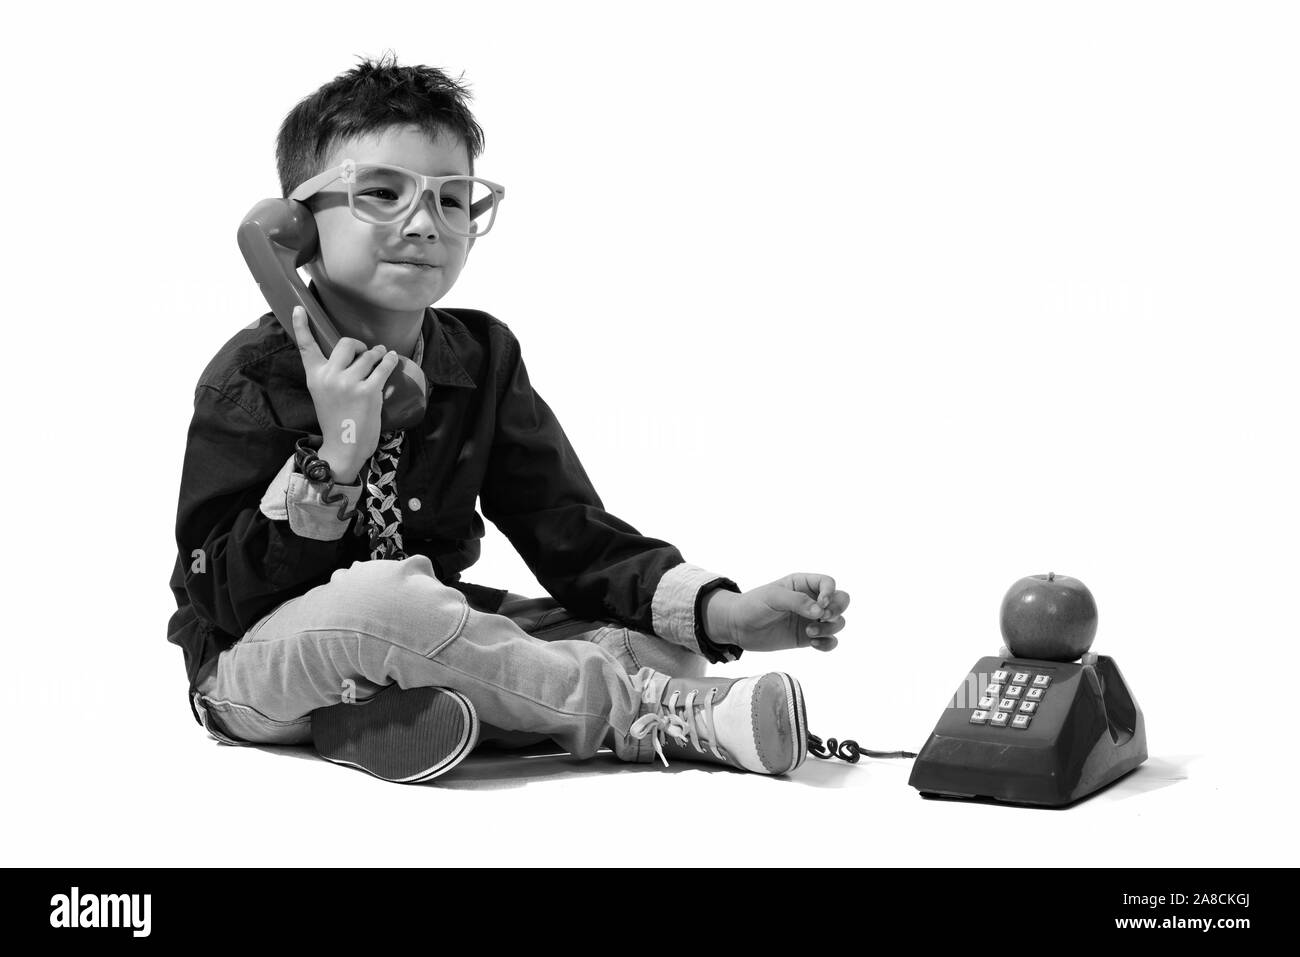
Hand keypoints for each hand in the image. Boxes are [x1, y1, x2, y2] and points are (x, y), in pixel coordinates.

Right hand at [291, 305, 400, 481]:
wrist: (344, 447)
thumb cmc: (336, 420)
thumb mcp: (323, 394)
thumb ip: (330, 375)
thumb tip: (351, 356)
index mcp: (315, 376)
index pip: (305, 346)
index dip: (301, 326)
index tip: (299, 308)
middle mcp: (329, 376)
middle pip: (346, 343)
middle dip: (358, 345)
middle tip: (366, 351)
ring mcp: (349, 383)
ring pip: (368, 355)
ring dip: (377, 353)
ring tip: (381, 356)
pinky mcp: (368, 391)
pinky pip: (383, 366)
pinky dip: (390, 360)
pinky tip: (392, 358)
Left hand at [716, 573, 849, 652]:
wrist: (738, 627)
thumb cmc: (753, 605)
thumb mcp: (773, 597)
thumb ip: (797, 601)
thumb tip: (820, 611)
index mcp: (803, 584)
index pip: (828, 583)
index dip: (830, 593)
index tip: (821, 604)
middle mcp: (811, 600)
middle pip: (841, 601)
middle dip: (837, 610)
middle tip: (822, 617)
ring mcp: (811, 619)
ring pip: (838, 622)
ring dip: (829, 628)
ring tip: (809, 632)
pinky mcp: (808, 637)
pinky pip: (829, 640)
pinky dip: (828, 643)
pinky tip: (814, 644)